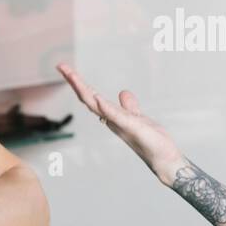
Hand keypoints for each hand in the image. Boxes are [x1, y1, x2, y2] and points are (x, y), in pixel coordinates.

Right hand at [55, 62, 185, 185]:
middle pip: (88, 99)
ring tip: (72, 75)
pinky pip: (116, 116)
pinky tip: (98, 98)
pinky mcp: (132, 127)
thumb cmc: (151, 141)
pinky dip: (105, 108)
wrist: (164, 159)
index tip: (66, 68)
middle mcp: (112, 120)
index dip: (79, 83)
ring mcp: (120, 124)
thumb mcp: (138, 117)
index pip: (92, 96)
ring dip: (84, 90)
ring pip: (96, 105)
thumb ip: (129, 106)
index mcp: (112, 115)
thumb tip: (122, 93)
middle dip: (74, 82)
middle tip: (61, 66)